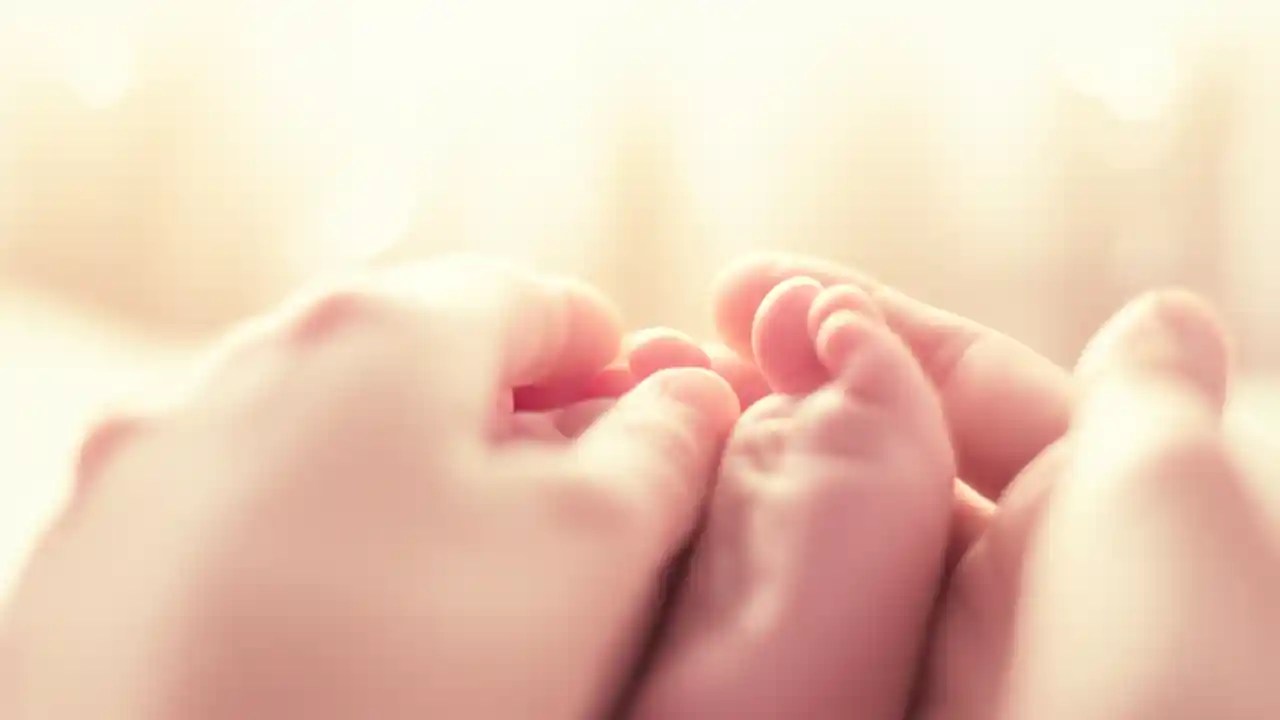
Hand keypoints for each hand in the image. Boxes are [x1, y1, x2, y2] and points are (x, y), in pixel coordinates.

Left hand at [1, 259, 738, 719]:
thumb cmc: (413, 676)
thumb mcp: (592, 552)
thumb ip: (660, 448)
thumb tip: (687, 394)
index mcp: (374, 330)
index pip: (522, 296)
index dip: (597, 350)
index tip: (632, 406)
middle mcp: (237, 364)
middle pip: (411, 354)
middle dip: (495, 414)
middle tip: (554, 501)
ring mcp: (146, 461)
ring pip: (314, 426)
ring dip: (394, 466)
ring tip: (446, 565)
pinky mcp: (93, 558)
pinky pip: (228, 502)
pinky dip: (299, 527)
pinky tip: (335, 614)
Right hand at [637, 253, 1279, 718]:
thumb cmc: (1166, 675)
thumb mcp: (1173, 508)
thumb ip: (1146, 405)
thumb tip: (1160, 315)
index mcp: (1084, 522)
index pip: (955, 387)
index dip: (856, 320)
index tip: (748, 284)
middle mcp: (992, 590)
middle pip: (860, 450)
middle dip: (764, 384)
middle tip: (663, 345)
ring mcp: (910, 656)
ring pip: (800, 531)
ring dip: (718, 461)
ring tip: (630, 405)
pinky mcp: (842, 707)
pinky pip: (765, 619)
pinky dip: (702, 559)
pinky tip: (644, 508)